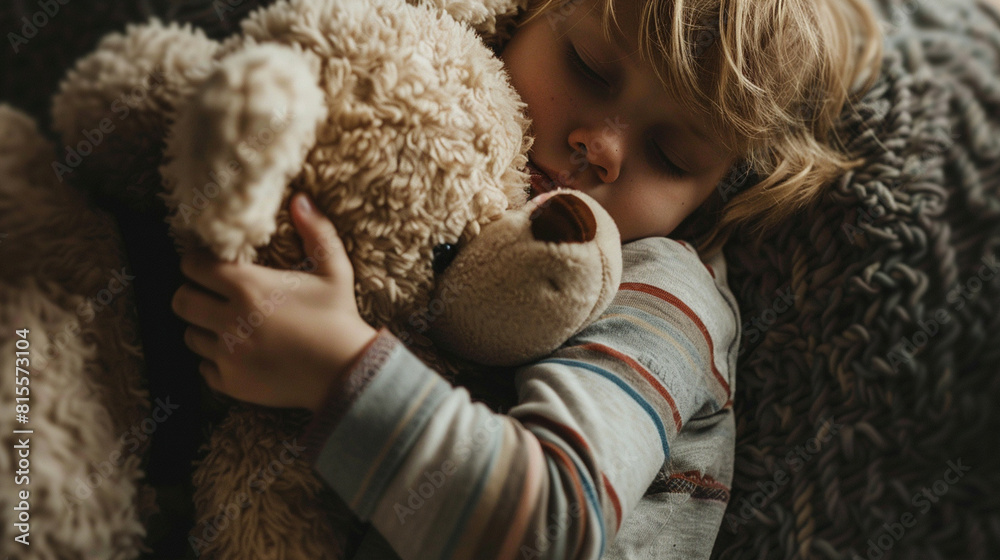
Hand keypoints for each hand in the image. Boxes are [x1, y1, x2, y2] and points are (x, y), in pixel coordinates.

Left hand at [171, 193, 376, 411]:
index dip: (197, 263)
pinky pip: (204, 369)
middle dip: (191, 294)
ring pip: (190, 336)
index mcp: (249, 287)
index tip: (209, 265)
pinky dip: (216, 362)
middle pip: (181, 301)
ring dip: (204, 329)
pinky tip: (238, 355)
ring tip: (227, 327)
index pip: (193, 266)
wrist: (347, 373)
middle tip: (210, 295)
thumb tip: (300, 199)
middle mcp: (230, 320)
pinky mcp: (231, 382)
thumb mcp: (335, 270)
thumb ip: (316, 231)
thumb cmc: (340, 318)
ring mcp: (228, 354)